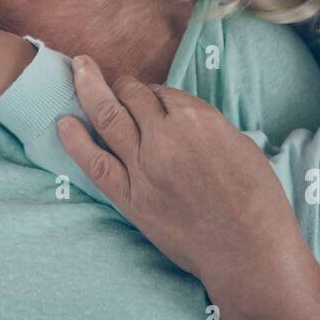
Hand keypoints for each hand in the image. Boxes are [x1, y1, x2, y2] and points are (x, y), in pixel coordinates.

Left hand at [56, 55, 295, 281]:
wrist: (248, 250)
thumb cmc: (257, 199)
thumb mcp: (240, 144)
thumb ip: (207, 125)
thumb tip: (182, 117)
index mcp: (199, 118)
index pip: (162, 92)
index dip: (152, 92)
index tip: (147, 95)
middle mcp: (166, 136)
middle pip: (132, 95)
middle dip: (120, 84)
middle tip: (106, 76)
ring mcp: (144, 166)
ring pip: (108, 116)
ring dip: (89, 87)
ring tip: (77, 69)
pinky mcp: (131, 197)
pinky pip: (95, 162)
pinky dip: (76, 141)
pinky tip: (63, 122)